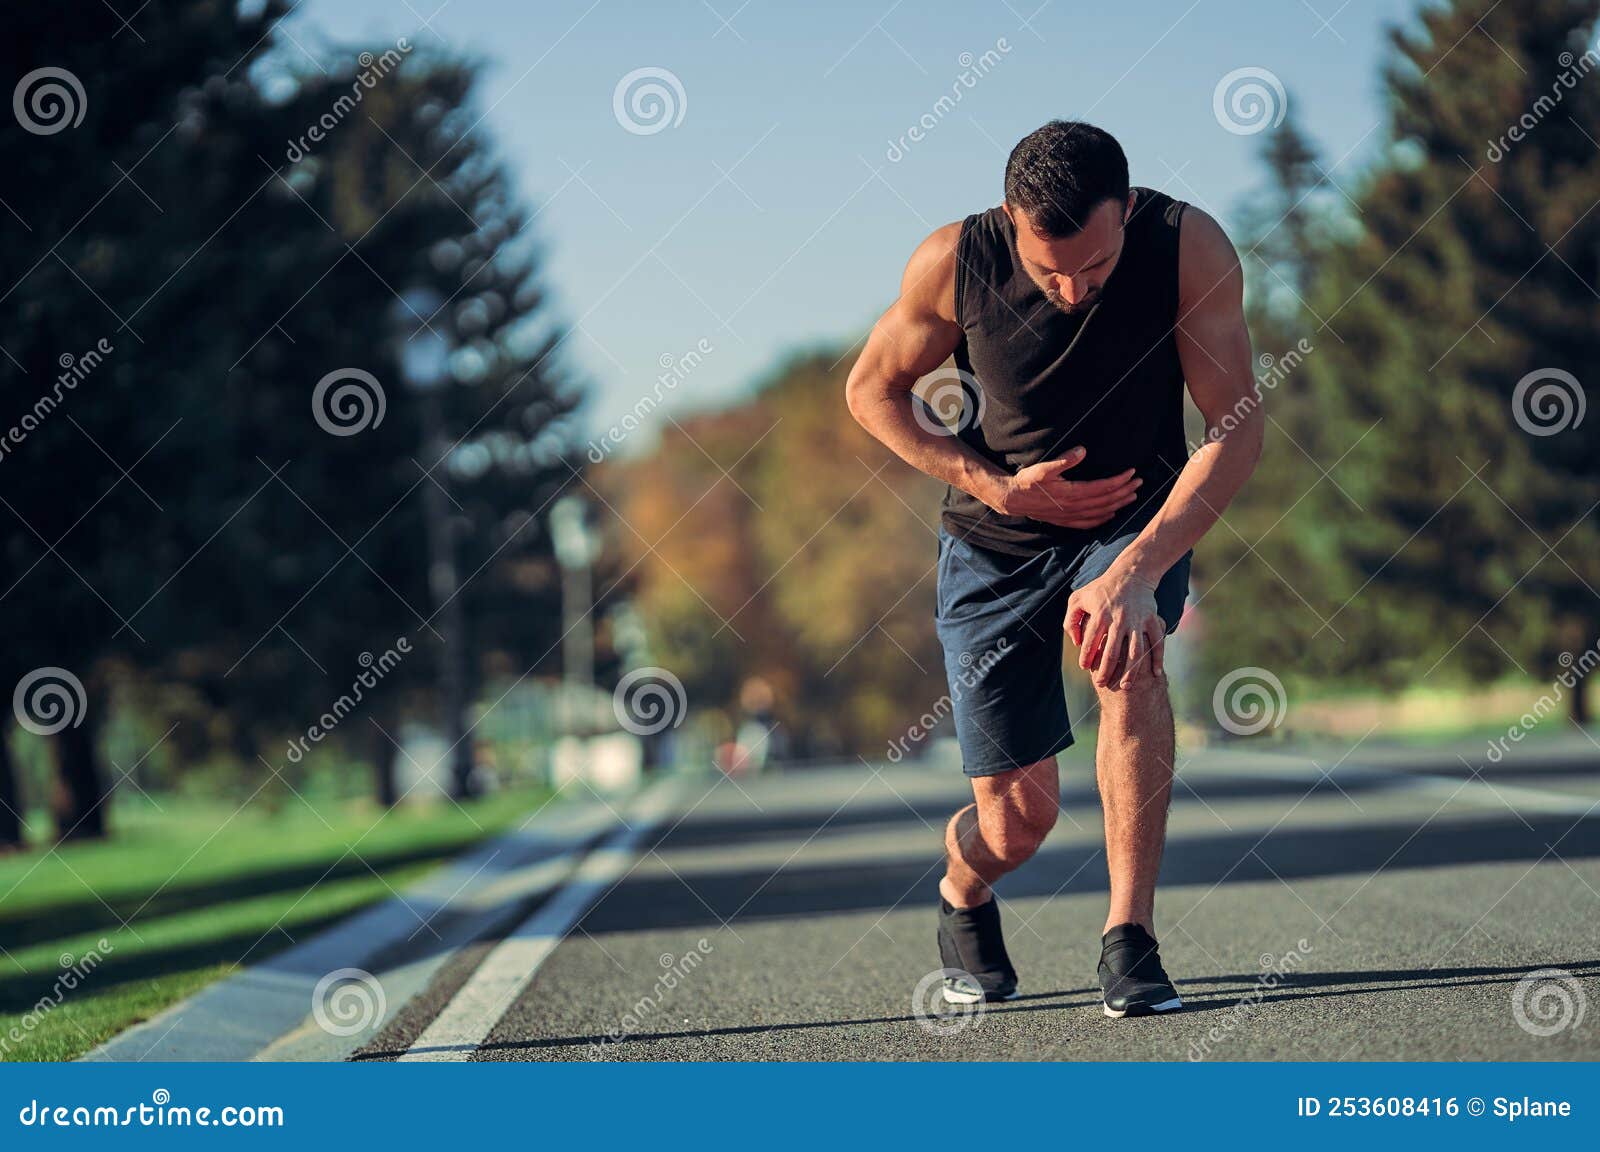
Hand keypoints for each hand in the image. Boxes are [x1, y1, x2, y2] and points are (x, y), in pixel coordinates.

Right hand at [989, 447, 1141, 528]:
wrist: (1013, 499)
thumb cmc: (1027, 482)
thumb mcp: (1043, 467)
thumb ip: (1064, 459)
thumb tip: (1083, 450)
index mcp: (1072, 493)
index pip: (1103, 487)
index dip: (1119, 480)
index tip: (1132, 473)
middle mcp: (1074, 507)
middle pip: (1106, 500)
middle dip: (1124, 491)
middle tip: (1139, 483)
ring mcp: (1070, 516)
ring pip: (1101, 512)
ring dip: (1118, 504)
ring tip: (1132, 497)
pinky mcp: (1065, 521)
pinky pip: (1089, 523)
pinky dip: (1103, 519)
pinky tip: (1111, 515)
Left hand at [1065, 569, 1165, 687]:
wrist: (1131, 574)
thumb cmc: (1101, 589)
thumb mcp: (1078, 598)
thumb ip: (1071, 620)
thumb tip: (1075, 643)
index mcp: (1099, 616)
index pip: (1090, 643)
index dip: (1086, 658)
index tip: (1086, 667)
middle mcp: (1118, 620)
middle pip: (1111, 653)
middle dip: (1105, 672)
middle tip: (1102, 683)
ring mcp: (1137, 621)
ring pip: (1135, 653)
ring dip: (1130, 672)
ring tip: (1126, 687)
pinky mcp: (1152, 620)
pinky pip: (1157, 643)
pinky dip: (1158, 659)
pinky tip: (1155, 674)